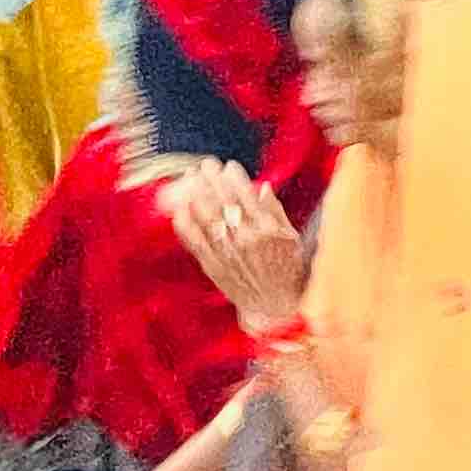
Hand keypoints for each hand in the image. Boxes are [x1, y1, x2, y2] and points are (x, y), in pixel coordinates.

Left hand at [164, 163, 306, 330]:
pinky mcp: (212, 265)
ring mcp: (226, 252)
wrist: (274, 305)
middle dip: (212, 180)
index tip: (228, 165)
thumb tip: (262, 187)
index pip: (246, 196)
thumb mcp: (291, 237)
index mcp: (267, 229)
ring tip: (190, 179)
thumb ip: (275, 211)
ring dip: (196, 195)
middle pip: (222, 202)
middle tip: (205, 165)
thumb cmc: (287, 269)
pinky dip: (185, 224)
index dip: (234, 178)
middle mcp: (245, 239)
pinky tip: (179, 209)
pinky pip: (194, 241)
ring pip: (206, 218)